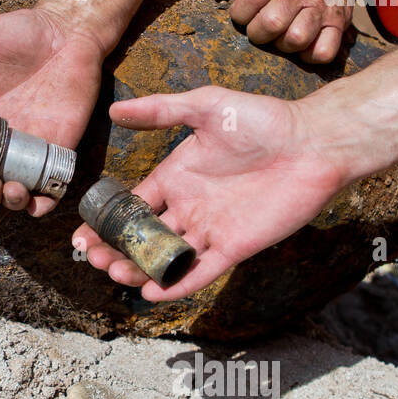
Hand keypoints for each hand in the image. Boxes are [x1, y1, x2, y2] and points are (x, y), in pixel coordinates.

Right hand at [0, 4, 104, 215]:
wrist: (68, 29)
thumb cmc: (22, 32)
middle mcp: (3, 139)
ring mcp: (32, 146)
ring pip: (16, 191)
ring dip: (10, 202)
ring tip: (11, 190)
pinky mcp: (60, 148)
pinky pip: (52, 188)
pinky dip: (44, 204)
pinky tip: (36, 201)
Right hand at [71, 86, 350, 299]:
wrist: (314, 143)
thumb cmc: (263, 120)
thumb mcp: (205, 106)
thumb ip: (160, 111)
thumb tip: (115, 109)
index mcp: (176, 176)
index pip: (133, 205)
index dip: (107, 222)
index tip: (83, 237)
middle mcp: (189, 206)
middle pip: (144, 236)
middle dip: (117, 251)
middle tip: (96, 261)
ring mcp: (211, 228)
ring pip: (166, 256)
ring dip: (140, 269)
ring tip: (118, 275)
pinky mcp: (236, 247)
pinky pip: (201, 271)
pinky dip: (177, 284)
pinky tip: (151, 292)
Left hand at [212, 0, 350, 63]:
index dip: (240, 12)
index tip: (242, 13)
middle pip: (272, 23)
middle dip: (257, 32)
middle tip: (259, 27)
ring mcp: (322, 6)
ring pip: (296, 39)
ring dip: (281, 45)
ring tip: (280, 35)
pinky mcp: (339, 22)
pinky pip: (324, 51)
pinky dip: (310, 55)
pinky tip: (301, 46)